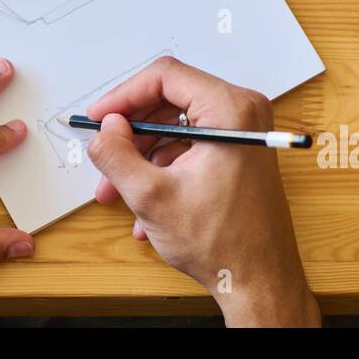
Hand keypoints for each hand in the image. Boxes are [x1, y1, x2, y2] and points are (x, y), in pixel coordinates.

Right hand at [86, 57, 319, 326]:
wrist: (259, 282)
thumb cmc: (223, 242)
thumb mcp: (151, 196)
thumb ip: (117, 154)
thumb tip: (105, 128)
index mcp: (230, 110)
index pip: (165, 77)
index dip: (123, 95)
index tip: (99, 118)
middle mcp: (243, 113)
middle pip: (169, 101)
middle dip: (131, 133)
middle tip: (104, 154)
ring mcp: (243, 133)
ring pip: (175, 127)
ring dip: (142, 157)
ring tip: (117, 192)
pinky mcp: (239, 153)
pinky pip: (190, 146)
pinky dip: (163, 169)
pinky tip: (145, 207)